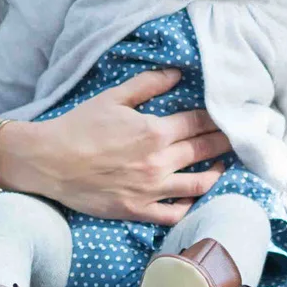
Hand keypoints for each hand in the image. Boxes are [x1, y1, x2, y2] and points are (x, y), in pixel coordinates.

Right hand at [0, 68, 231, 223]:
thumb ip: (148, 84)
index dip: (216, 118)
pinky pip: (174, 213)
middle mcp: (158, 162)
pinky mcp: (137, 210)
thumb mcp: (113, 97)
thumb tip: (177, 73)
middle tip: (237, 137)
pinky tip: (194, 195)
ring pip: (198, 184)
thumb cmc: (79, 126)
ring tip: (223, 165)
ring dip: (216, 173)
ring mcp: (150, 190)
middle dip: (224, 142)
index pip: (198, 122)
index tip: (228, 115)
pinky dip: (190, 205)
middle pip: (204, 150)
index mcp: (154, 131)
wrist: (49, 161)